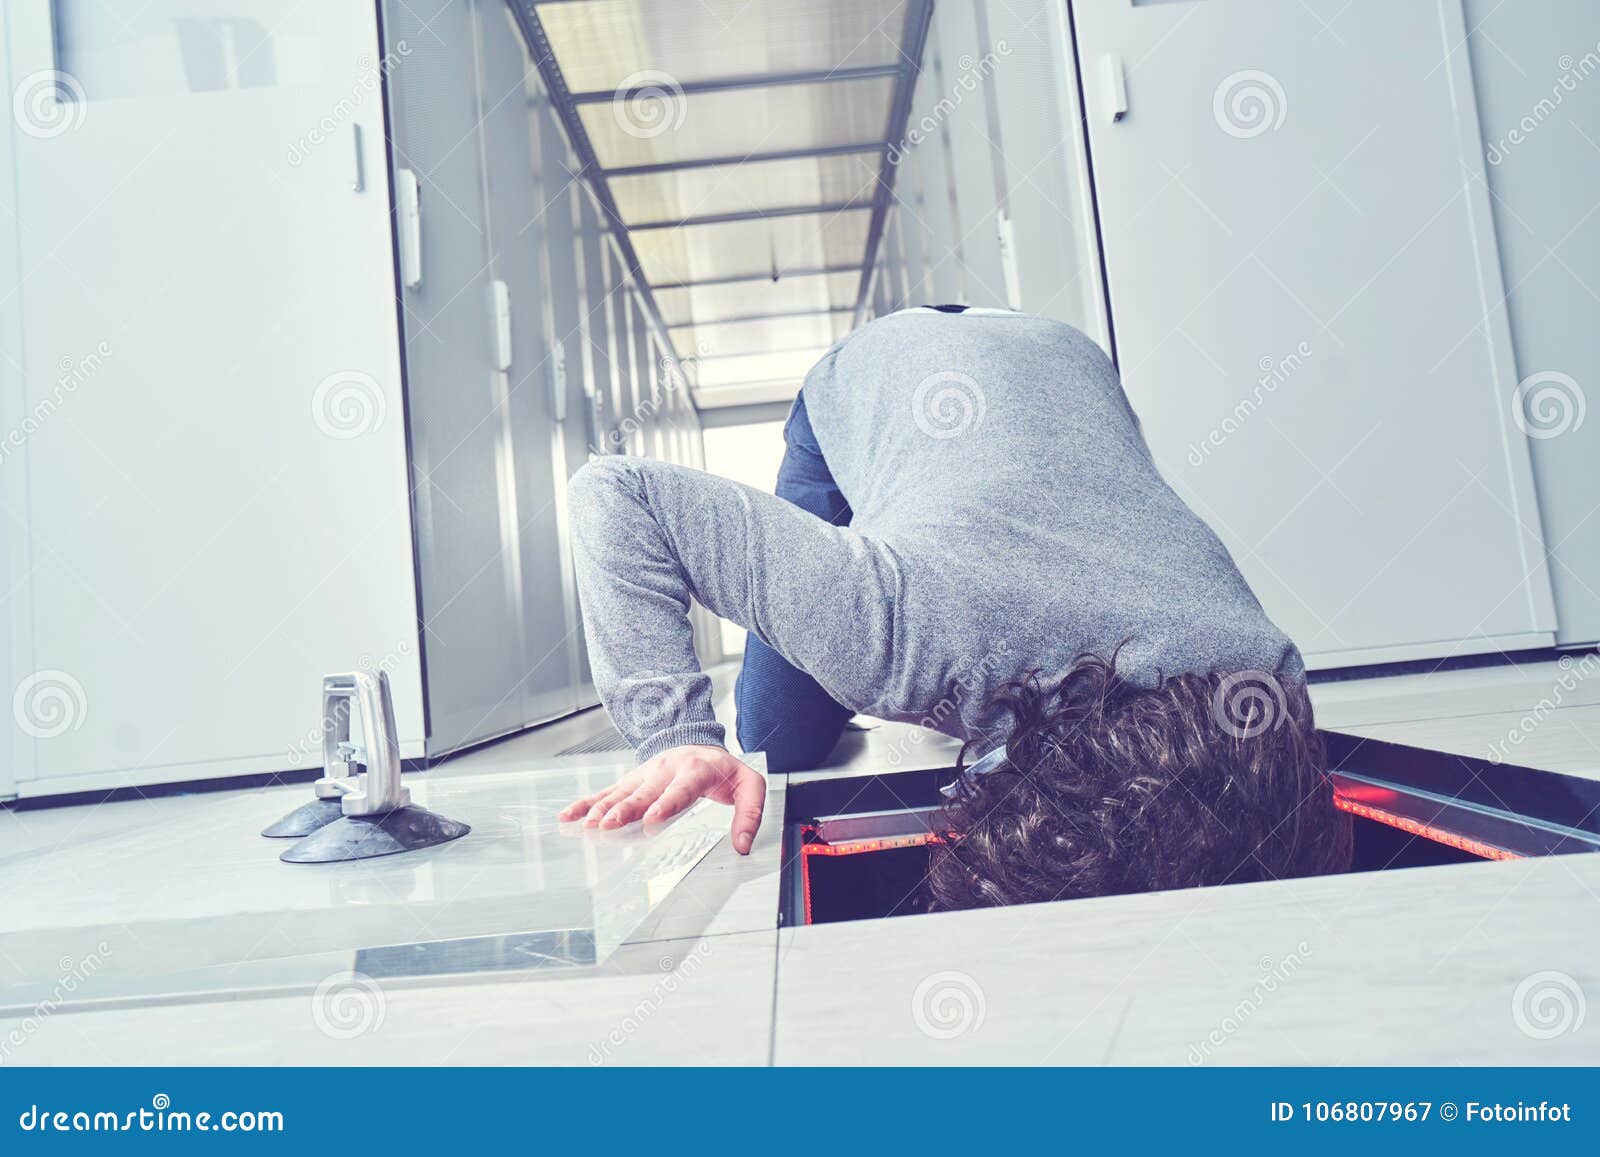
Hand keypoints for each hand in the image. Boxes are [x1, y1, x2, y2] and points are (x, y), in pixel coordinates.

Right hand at [557, 745, 765, 854]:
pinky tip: (568, 816)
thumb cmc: (724, 770)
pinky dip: (586, 803)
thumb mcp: (749, 786)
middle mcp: (666, 770)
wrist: (698, 741)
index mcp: (696, 770)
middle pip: (644, 792)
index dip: (666, 804)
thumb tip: (743, 847)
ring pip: (622, 792)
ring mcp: (645, 774)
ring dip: (603, 808)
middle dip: (626, 809)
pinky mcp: (632, 780)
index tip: (651, 820)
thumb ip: (750, 814)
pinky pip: (606, 792)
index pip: (680, 789)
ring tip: (587, 825)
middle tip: (610, 824)